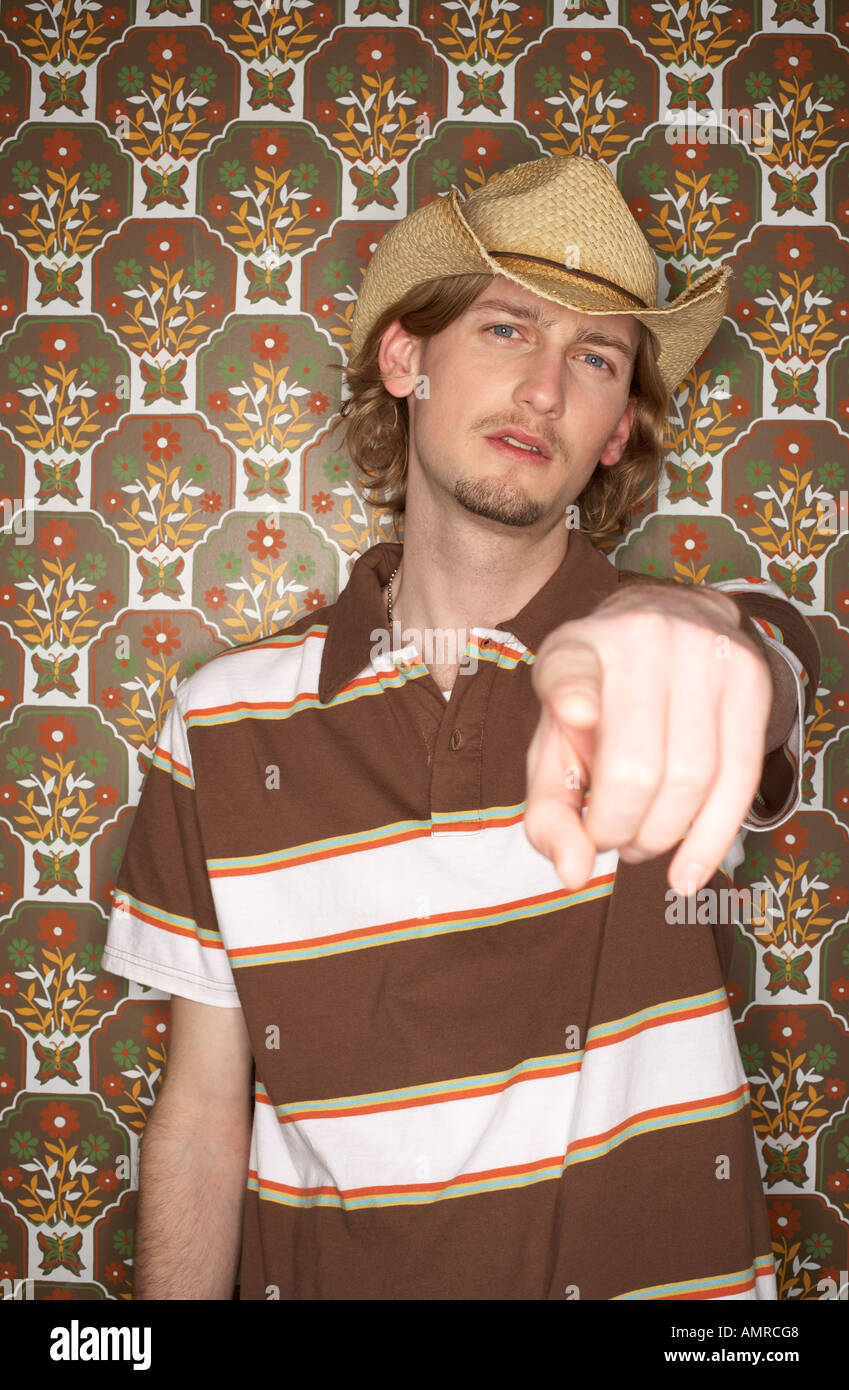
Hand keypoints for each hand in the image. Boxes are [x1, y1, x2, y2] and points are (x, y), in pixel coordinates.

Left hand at [523, 584, 773, 896]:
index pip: (569, 670)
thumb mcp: (557, 744)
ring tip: (641, 841)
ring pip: (693, 778)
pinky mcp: (751, 680)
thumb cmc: (601, 703)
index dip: (571, 693)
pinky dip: (712, 839)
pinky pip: (740, 778)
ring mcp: (704, 654)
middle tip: (610, 839)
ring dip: (662, 835)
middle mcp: (642, 638)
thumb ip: (551, 812)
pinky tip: (687, 872)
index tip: (575, 713)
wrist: (671, 624)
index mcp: (576, 648)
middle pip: (636, 766)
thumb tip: (573, 874)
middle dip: (619, 828)